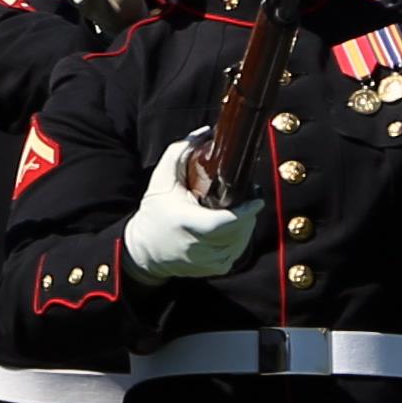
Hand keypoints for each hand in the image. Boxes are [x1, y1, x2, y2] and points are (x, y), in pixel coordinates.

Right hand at [118, 132, 249, 279]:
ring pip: (241, 243)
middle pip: (239, 231)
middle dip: (249, 215)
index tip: (258, 198)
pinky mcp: (212, 270)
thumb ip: (181, 151)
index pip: (226, 222)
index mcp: (187, 223)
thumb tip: (205, 132)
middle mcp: (198, 246)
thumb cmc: (154, 212)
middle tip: (249, 199)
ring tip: (241, 213)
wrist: (143, 251)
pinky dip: (239, 241)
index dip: (246, 212)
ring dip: (246, 227)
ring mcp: (206, 262)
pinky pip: (236, 254)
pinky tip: (233, 230)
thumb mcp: (162, 179)